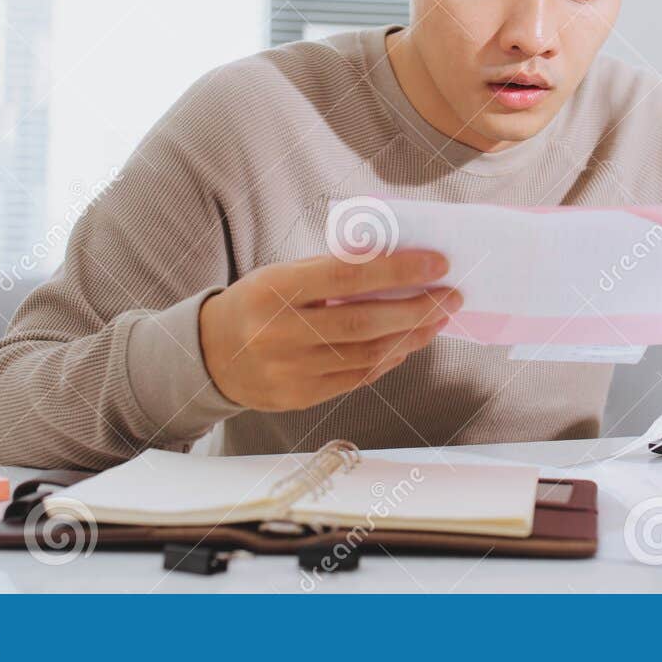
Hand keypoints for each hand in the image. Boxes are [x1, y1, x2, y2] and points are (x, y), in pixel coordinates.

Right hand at [197, 249, 460, 411]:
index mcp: (275, 290)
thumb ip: (332, 272)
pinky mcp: (299, 398)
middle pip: (364, 323)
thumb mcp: (283, 275)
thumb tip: (397, 267)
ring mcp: (289, 372)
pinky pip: (356, 379)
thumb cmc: (257, 302)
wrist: (210, 354)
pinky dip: (388, 360)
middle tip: (451, 296)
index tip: (438, 263)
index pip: (347, 276)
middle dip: (416, 309)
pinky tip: (407, 343)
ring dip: (411, 336)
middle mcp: (280, 334)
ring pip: (366, 355)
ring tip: (437, 318)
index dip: (398, 270)